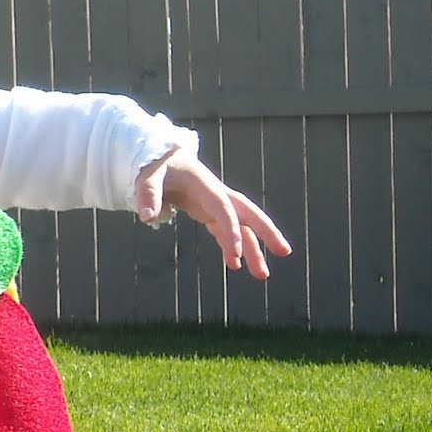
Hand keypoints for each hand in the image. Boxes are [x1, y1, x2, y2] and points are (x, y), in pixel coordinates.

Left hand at [134, 148, 290, 279]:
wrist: (162, 157)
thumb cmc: (156, 166)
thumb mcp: (146, 177)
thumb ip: (148, 196)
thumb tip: (147, 217)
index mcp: (205, 185)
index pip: (224, 209)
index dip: (232, 230)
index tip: (236, 254)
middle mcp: (217, 194)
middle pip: (248, 212)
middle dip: (267, 232)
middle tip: (285, 252)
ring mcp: (215, 203)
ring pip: (241, 225)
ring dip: (253, 248)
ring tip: (262, 274)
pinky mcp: (209, 211)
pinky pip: (226, 230)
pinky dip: (232, 246)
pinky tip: (236, 265)